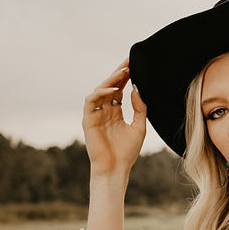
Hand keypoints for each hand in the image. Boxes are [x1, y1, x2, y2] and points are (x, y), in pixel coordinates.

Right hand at [83, 61, 147, 178]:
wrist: (115, 168)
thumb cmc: (127, 152)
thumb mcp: (139, 126)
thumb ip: (140, 108)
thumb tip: (136, 88)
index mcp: (115, 112)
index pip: (119, 89)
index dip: (126, 77)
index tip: (135, 65)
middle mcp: (104, 110)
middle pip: (110, 86)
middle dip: (119, 73)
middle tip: (129, 61)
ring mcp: (95, 114)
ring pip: (100, 90)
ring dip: (111, 80)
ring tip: (123, 72)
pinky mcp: (88, 119)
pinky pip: (91, 100)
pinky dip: (101, 93)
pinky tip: (114, 90)